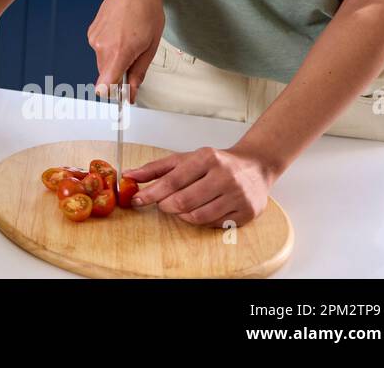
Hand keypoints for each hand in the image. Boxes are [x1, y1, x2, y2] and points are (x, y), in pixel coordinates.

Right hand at [88, 0, 163, 102]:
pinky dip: (109, 47)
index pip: (106, 84)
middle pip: (106, 74)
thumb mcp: (151, 45)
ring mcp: (94, 38)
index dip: (112, 94)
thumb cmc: (147, 11)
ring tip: (129, 39)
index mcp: (120, 51)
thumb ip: (139, 72)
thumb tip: (132, 92)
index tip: (119, 98)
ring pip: (103, 62)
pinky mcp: (91, 32)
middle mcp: (102, 46)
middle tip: (135, 57)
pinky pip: (100, 49)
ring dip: (115, 59)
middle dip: (119, 73)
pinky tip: (120, 33)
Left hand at [125, 145, 276, 226]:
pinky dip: (200, 221)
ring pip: (198, 216)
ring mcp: (237, 196)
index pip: (173, 180)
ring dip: (181, 215)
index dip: (151, 193)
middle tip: (163, 204)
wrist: (255, 167)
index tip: (137, 200)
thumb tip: (128, 175)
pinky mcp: (246, 213)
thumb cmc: (216, 163)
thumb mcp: (185, 159)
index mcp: (207, 158)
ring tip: (180, 207)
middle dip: (166, 206)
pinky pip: (213, 224)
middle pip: (184, 201)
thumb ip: (156, 168)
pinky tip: (199, 210)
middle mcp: (224, 176)